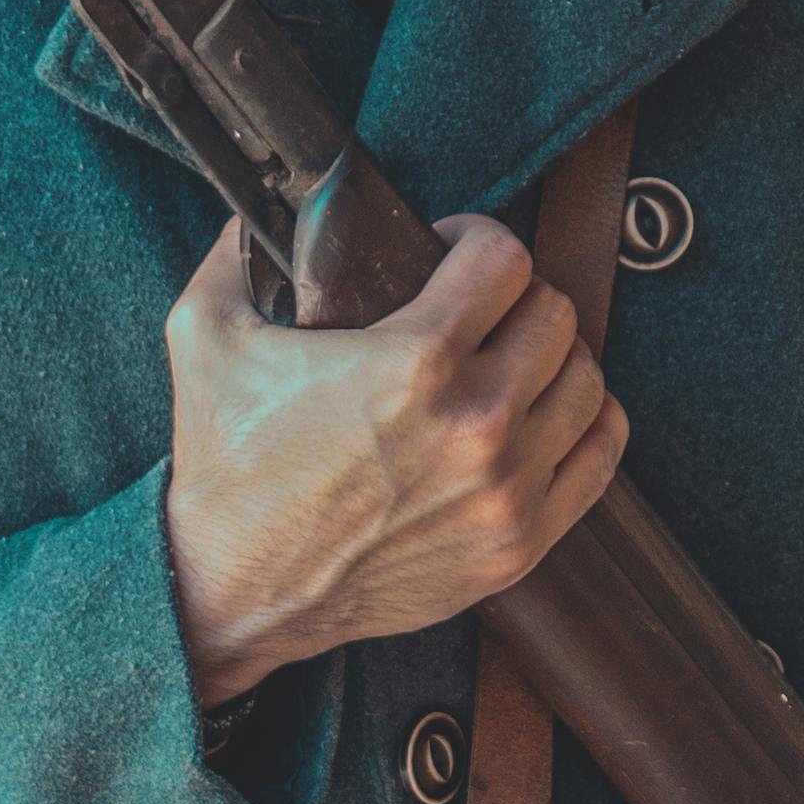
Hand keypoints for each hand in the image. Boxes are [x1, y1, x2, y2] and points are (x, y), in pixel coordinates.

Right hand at [163, 214, 627, 703]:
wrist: (234, 593)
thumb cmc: (224, 469)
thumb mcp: (204, 337)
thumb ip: (231, 255)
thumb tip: (251, 210)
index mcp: (414, 362)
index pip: (505, 259)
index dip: (475, 239)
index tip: (450, 252)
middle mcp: (476, 423)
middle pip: (555, 313)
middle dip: (514, 296)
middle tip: (478, 307)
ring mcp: (506, 489)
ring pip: (587, 379)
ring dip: (554, 357)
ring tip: (511, 359)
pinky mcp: (519, 544)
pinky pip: (600, 455)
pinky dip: (584, 422)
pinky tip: (544, 411)